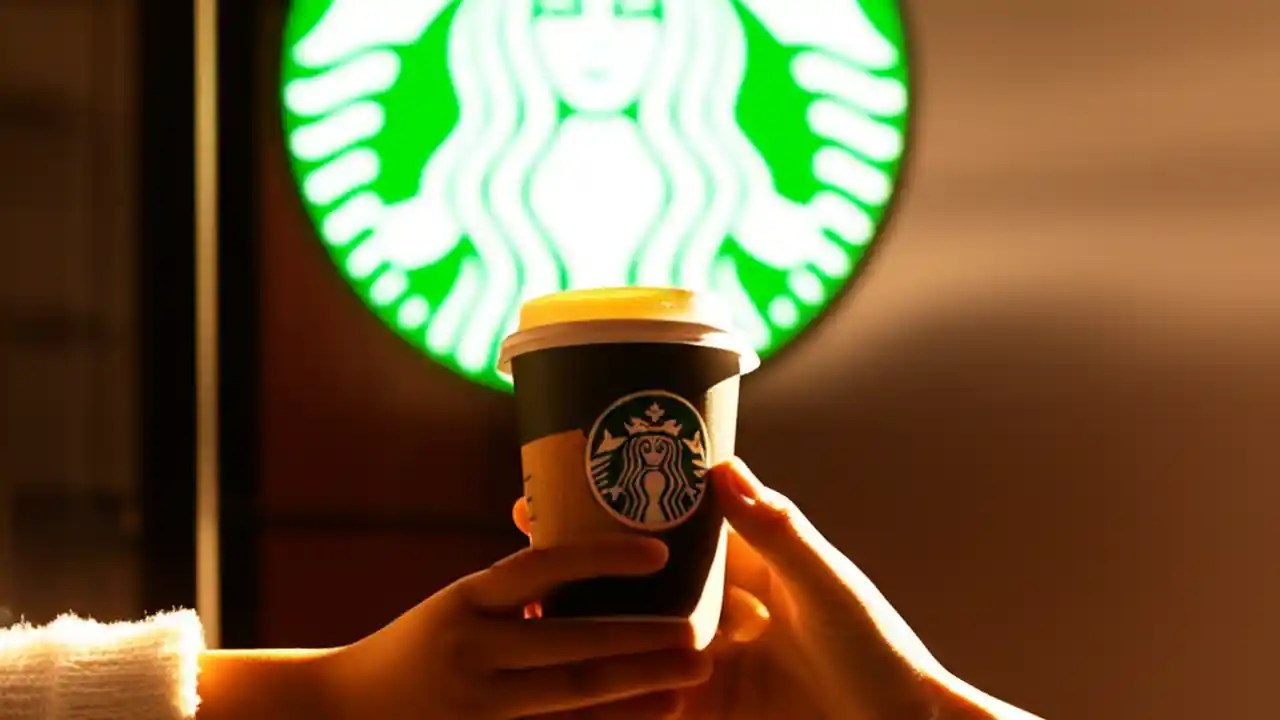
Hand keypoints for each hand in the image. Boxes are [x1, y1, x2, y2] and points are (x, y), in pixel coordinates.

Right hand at [325, 538, 713, 719]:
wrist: (338, 713)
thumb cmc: (413, 650)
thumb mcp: (456, 607)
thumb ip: (516, 594)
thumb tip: (593, 560)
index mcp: (465, 601)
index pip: (542, 569)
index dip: (603, 558)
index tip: (660, 552)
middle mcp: (470, 652)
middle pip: (570, 648)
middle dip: (641, 643)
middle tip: (700, 636)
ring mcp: (477, 708)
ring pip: (570, 703)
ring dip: (637, 694)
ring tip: (691, 681)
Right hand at [512, 460, 1041, 719]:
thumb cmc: (875, 649)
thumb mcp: (824, 585)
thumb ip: (776, 529)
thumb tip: (723, 465)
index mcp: (745, 560)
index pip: (672, 516)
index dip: (624, 491)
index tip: (574, 466)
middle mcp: (716, 602)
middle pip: (636, 569)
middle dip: (584, 547)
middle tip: (526, 520)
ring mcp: (702, 655)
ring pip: (627, 627)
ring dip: (579, 610)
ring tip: (519, 592)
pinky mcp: (699, 705)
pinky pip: (639, 691)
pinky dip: (600, 679)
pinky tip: (551, 667)